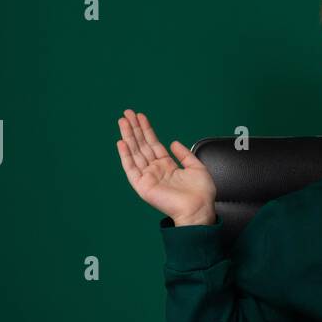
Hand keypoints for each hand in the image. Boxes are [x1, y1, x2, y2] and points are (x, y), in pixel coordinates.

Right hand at [116, 109, 217, 224]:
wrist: (198, 209)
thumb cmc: (200, 193)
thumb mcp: (197, 167)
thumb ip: (184, 154)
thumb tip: (173, 142)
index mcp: (168, 166)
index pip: (153, 144)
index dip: (147, 130)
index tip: (140, 116)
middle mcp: (156, 170)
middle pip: (142, 145)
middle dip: (135, 128)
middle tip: (127, 112)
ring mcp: (148, 177)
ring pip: (135, 152)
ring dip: (128, 136)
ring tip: (122, 121)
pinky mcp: (142, 185)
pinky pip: (131, 168)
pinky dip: (125, 155)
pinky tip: (121, 142)